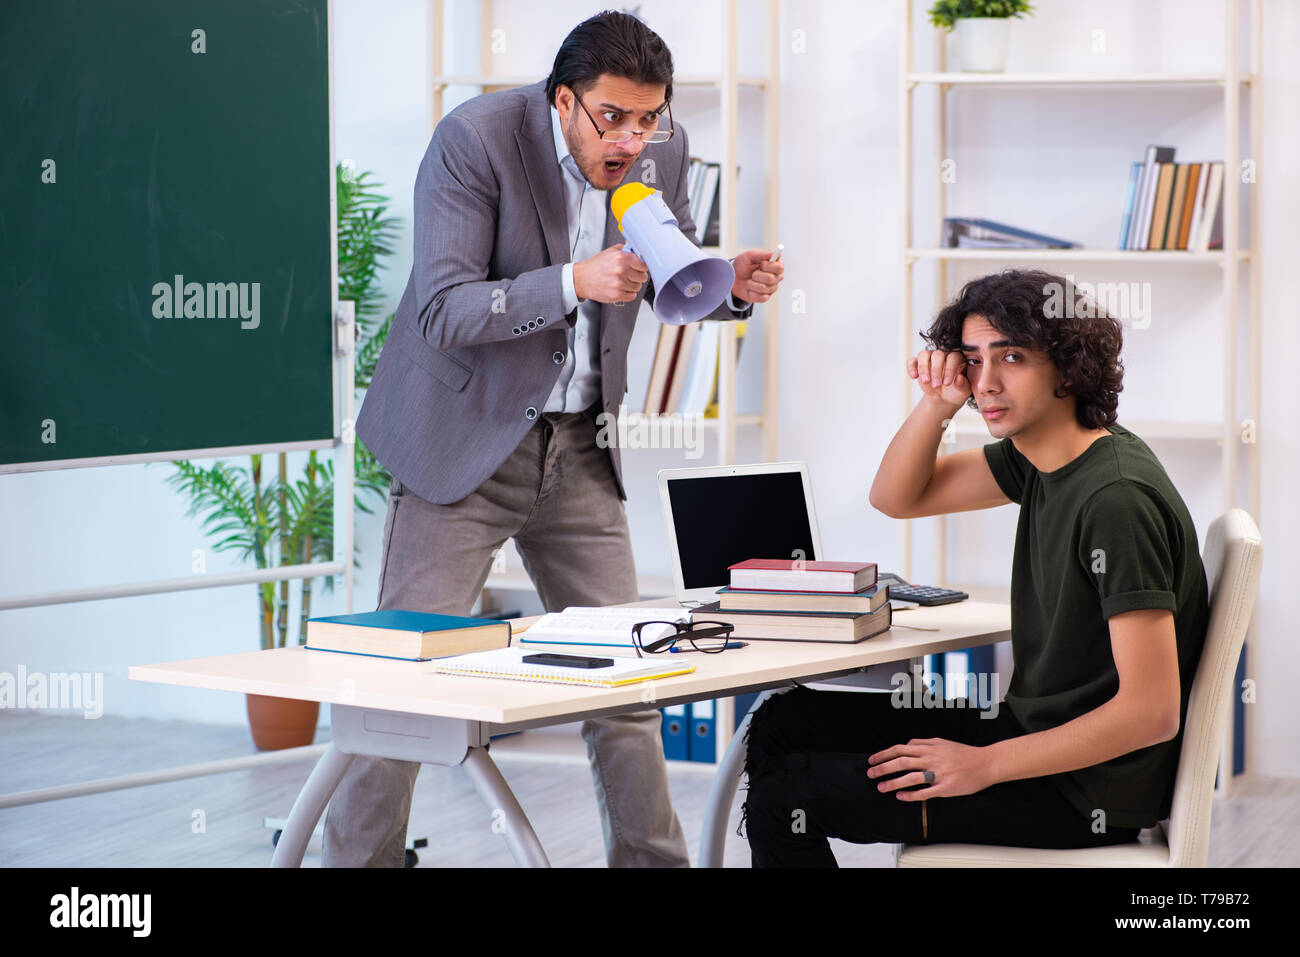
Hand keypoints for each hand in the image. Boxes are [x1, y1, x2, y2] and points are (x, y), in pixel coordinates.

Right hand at [573, 244, 648, 304]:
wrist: (582, 279)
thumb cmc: (596, 266)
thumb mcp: (610, 251)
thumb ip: (626, 250)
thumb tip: (639, 252)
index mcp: (621, 257)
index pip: (644, 265)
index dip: (641, 267)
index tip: (639, 268)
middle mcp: (621, 270)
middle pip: (643, 276)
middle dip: (637, 276)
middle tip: (629, 275)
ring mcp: (620, 283)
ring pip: (638, 287)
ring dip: (632, 285)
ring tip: (622, 282)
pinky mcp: (617, 295)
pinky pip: (632, 296)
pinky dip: (628, 293)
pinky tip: (620, 288)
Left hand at [730, 249, 784, 303]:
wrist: (733, 278)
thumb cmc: (742, 265)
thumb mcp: (749, 256)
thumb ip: (762, 255)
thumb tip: (777, 254)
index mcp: (775, 266)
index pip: (780, 268)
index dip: (769, 266)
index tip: (761, 264)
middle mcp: (776, 278)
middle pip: (771, 279)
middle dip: (757, 275)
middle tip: (752, 273)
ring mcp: (771, 289)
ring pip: (763, 288)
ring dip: (751, 284)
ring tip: (749, 281)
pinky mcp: (765, 298)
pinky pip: (761, 297)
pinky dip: (751, 292)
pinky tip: (749, 289)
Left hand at [867, 737, 993, 800]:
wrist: (986, 763)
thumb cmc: (964, 753)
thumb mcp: (942, 742)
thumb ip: (923, 743)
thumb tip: (906, 746)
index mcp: (929, 747)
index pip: (900, 749)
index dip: (884, 754)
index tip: (872, 760)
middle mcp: (931, 759)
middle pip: (901, 762)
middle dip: (882, 768)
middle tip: (870, 774)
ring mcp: (938, 773)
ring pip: (910, 777)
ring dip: (892, 782)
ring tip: (881, 787)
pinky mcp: (946, 788)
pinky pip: (925, 792)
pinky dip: (911, 795)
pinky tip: (900, 797)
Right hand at [908, 348, 970, 408]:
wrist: (943, 397)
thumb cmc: (956, 392)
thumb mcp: (963, 392)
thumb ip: (963, 385)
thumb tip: (959, 378)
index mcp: (957, 358)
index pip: (953, 358)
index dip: (950, 370)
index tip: (947, 383)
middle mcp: (942, 354)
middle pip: (937, 355)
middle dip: (936, 370)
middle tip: (937, 385)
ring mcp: (929, 358)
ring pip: (923, 355)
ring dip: (923, 368)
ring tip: (925, 381)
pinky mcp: (917, 363)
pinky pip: (912, 361)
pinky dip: (911, 367)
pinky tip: (914, 376)